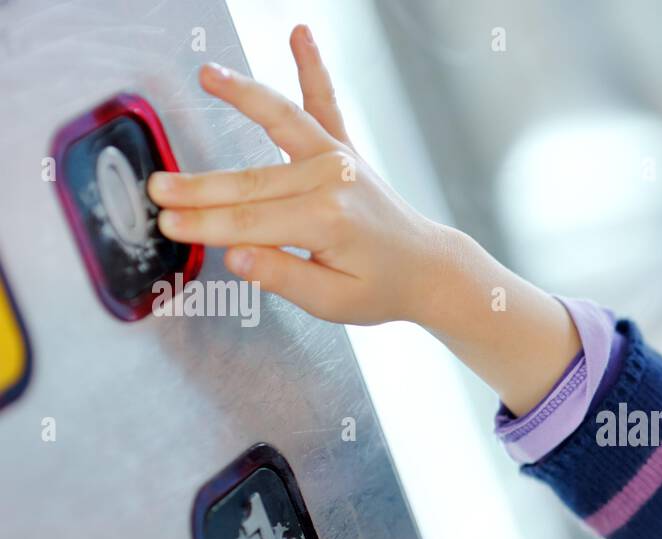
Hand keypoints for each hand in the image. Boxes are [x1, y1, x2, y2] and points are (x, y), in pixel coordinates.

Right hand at [148, 24, 447, 325]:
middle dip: (200, 187)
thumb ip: (283, 277)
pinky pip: (324, 103)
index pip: (250, 223)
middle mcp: (334, 180)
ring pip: (279, 125)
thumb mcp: (333, 301)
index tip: (168, 224)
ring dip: (241, 97)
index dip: (205, 225)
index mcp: (329, 220)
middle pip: (252, 182)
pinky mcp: (344, 149)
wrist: (427, 268)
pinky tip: (300, 35)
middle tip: (157, 189)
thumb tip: (236, 256)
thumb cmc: (381, 287)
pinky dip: (312, 67)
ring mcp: (339, 159)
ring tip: (207, 74)